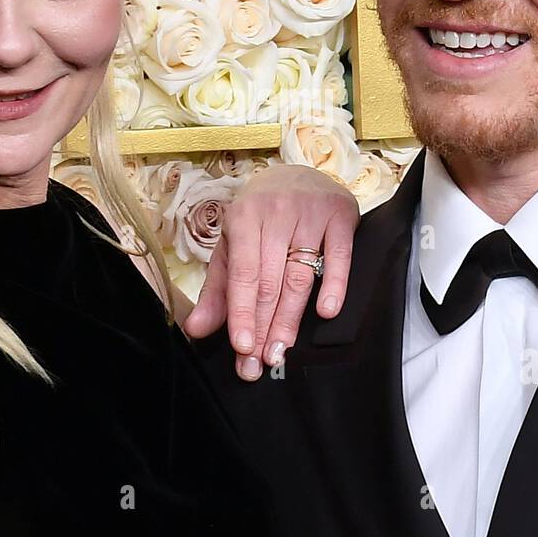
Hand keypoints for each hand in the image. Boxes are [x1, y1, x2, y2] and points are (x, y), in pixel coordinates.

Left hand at [182, 163, 357, 380]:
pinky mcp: (341, 214)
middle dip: (264, 326)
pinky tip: (326, 312)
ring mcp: (310, 213)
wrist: (298, 172)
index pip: (243, 274)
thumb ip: (217, 289)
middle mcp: (275, 213)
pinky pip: (340, 255)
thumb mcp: (232, 245)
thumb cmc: (260, 216)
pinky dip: (335, 284)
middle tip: (259, 364)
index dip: (242, 313)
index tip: (242, 348)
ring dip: (291, 318)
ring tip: (281, 351)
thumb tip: (197, 330)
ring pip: (300, 275)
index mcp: (243, 217)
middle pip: (271, 281)